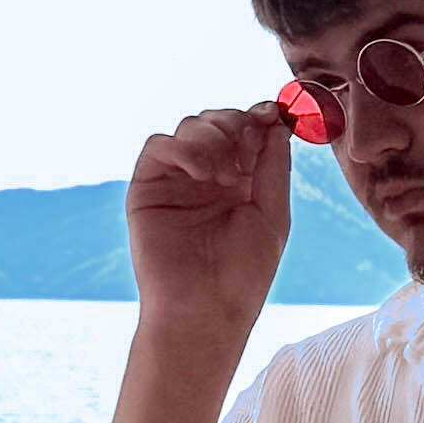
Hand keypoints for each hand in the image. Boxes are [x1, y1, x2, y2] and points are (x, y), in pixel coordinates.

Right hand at [125, 100, 297, 351]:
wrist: (204, 310)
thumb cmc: (242, 273)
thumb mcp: (272, 213)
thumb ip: (273, 165)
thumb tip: (276, 120)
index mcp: (241, 181)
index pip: (247, 130)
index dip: (259, 115)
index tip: (272, 112)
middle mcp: (208, 176)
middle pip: (219, 120)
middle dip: (237, 125)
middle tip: (247, 152)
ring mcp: (176, 179)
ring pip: (190, 125)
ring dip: (214, 137)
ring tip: (226, 176)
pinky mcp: (147, 187)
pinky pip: (159, 145)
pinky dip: (185, 148)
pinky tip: (205, 174)